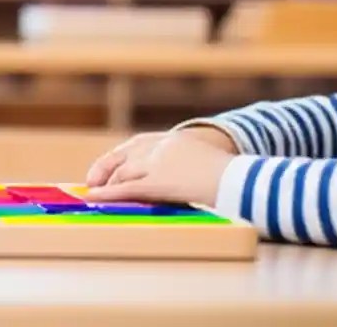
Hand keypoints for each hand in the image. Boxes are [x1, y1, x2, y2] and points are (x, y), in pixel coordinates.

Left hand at [84, 130, 236, 206]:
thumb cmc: (235, 177)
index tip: (106, 166)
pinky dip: (107, 193)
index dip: (119, 156)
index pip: (138, 143)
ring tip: (92, 193)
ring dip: (105, 184)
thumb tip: (185, 180)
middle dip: (105, 169)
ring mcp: (160, 163)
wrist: (245, 180)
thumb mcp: (208, 163)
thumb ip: (189, 166)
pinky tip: (95, 196)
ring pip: (124, 173)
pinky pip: (127, 189)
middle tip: (92, 181)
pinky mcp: (159, 182)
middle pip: (125, 156)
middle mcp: (164, 147)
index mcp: (176, 140)